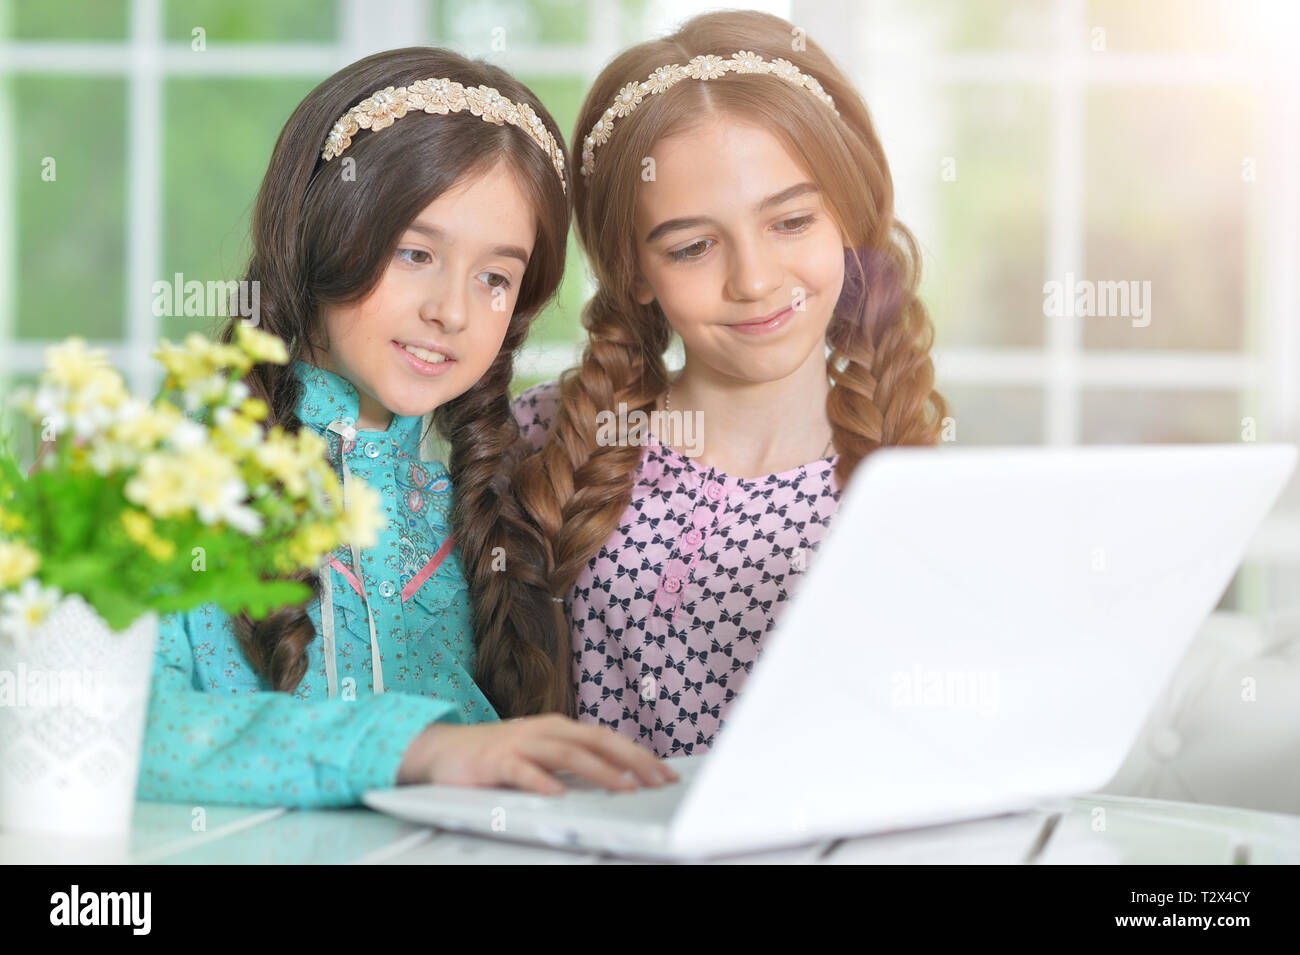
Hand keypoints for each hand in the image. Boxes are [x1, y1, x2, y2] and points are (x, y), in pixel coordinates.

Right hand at [396, 714, 679, 794]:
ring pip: (567, 754)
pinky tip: (559, 794)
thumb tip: (617, 778)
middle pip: (596, 741)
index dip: (639, 755)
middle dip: (631, 760)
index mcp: (559, 728)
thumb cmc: (497, 754)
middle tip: (657, 780)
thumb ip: (573, 763)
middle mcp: (545, 730)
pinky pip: (523, 771)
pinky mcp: (496, 761)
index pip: (608, 739)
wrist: (443, 750)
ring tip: (623, 786)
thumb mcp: (541, 754)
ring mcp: (521, 743)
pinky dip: (542, 782)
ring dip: (599, 770)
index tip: (665, 773)